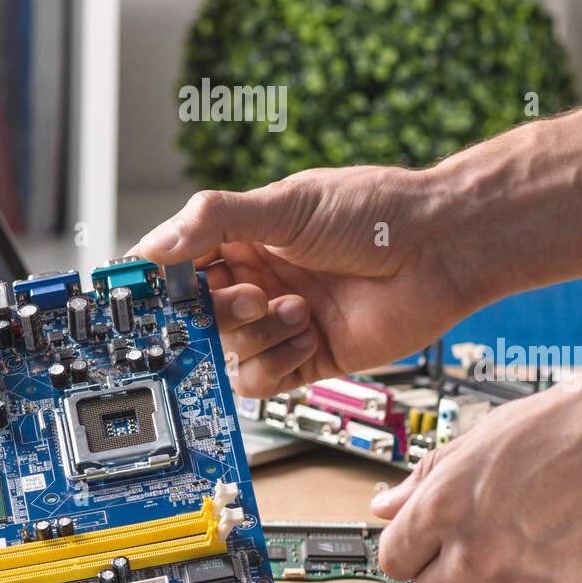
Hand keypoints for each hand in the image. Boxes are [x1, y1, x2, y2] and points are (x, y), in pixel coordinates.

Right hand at [134, 165, 484, 397]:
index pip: (180, 261)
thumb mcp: (288, 203)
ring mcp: (282, 319)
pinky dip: (275, 363)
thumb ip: (216, 220)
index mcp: (246, 236)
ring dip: (255, 334)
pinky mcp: (308, 357)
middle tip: (248, 296)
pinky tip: (308, 334)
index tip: (140, 292)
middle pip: (197, 312)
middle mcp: (259, 278)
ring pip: (227, 348)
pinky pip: (262, 379)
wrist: (442, 250)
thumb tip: (156, 243)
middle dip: (215, 310)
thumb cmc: (376, 212)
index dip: (159, 278)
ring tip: (296, 308)